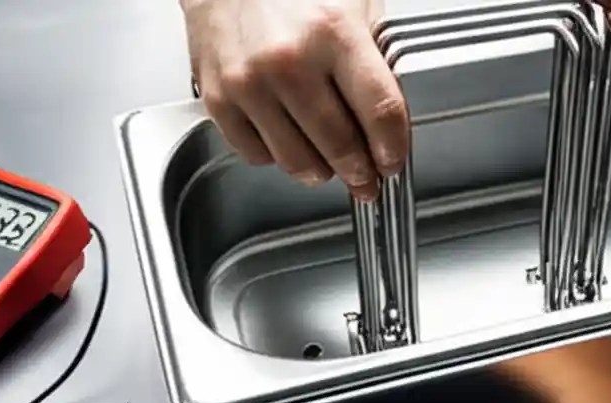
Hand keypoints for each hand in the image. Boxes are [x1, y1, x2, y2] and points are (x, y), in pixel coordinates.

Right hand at [181, 0, 408, 199]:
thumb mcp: (352, 5)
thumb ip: (374, 58)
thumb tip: (390, 118)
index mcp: (334, 31)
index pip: (380, 111)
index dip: (392, 148)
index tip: (392, 162)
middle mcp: (290, 60)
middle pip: (340, 145)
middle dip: (360, 171)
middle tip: (366, 177)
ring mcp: (249, 83)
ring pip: (298, 161)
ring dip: (320, 171)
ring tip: (328, 165)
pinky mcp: (218, 99)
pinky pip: (257, 155)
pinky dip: (276, 157)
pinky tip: (287, 140)